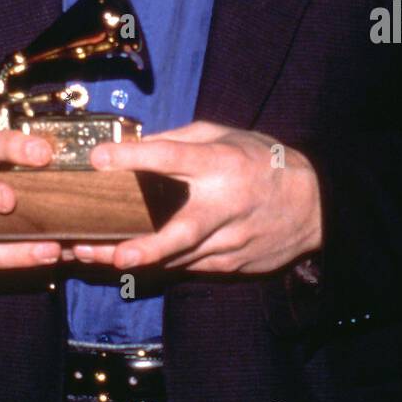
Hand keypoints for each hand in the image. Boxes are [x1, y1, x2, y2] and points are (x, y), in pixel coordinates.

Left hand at [70, 120, 322, 274]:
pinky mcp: (230, 265)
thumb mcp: (227, 135)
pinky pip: (188, 266)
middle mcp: (225, 206)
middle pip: (182, 232)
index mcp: (222, 165)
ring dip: (135, 259)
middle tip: (113, 253)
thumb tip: (136, 146)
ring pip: (177, 257)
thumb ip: (181, 139)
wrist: (314, 206)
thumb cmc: (265, 162)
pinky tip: (125, 260)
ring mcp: (229, 242)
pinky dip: (158, 264)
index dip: (134, 157)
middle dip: (147, 246)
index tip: (99, 158)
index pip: (173, 158)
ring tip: (87, 255)